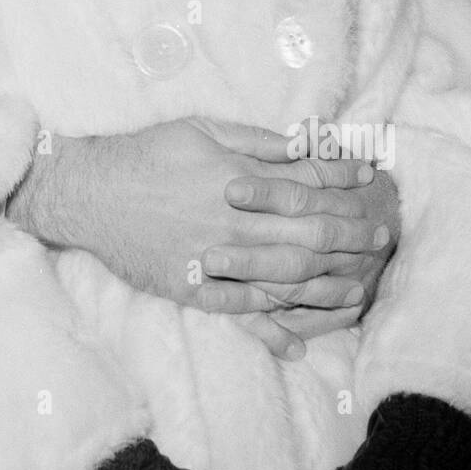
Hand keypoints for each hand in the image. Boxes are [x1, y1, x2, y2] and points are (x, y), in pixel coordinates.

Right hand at [6, 118, 382, 359]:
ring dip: (326, 284)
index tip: (372, 181)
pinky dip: (272, 329)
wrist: (90, 193)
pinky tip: (299, 340)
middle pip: (307, 234)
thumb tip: (305, 144)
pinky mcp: (192, 289)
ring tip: (357, 286)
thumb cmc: (148, 154)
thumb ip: (256, 141)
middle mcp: (233, 223)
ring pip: (283, 278)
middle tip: (380, 236)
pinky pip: (240, 313)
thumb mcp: (202, 129)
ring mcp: (214, 260)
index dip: (344, 182)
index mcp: (238, 179)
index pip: (307, 182)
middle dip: (350, 234)